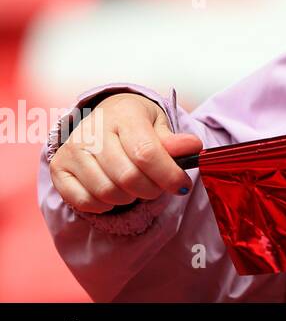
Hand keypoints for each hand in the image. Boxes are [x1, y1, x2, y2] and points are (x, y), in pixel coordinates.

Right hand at [49, 93, 202, 213]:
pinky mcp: (59, 168)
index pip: (146, 153)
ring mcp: (72, 150)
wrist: (104, 116)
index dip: (168, 175)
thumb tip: (193, 147)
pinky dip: (104, 205)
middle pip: (127, 177)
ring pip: (106, 192)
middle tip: (158, 187)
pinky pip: (84, 201)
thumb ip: (173, 140)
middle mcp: (93, 131)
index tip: (182, 186)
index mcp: (124, 115)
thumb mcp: (158, 124)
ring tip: (136, 187)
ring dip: (129, 198)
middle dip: (151, 189)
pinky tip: (114, 193)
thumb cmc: (136, 123)